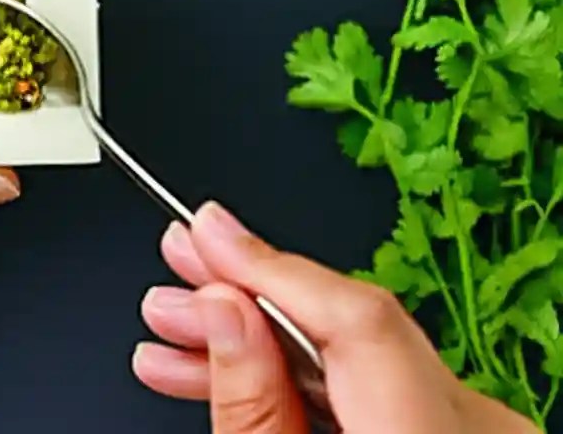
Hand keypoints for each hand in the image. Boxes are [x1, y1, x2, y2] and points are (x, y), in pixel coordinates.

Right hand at [132, 201, 537, 432]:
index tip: (202, 233)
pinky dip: (304, 377)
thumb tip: (223, 311)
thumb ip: (255, 407)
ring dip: (260, 339)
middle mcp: (475, 427)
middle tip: (172, 269)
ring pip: (354, 355)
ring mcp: (474, 430)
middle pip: (351, 325)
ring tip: (174, 331)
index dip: (267, 264)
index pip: (353, 314)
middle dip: (245, 297)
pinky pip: (373, 384)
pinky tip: (230, 370)